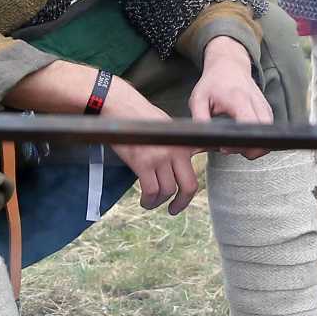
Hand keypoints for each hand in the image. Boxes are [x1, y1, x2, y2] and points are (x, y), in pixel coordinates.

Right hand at [98, 75, 199, 213]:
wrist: (120, 106)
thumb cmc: (140, 116)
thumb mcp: (167, 128)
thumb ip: (178, 144)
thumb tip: (189, 157)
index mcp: (183, 143)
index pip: (196, 170)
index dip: (192, 188)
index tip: (185, 197)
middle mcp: (176, 151)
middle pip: (188, 186)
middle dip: (182, 202)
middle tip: (174, 209)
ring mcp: (160, 157)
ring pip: (167, 191)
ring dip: (159, 202)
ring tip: (151, 202)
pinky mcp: (143, 163)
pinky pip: (151, 190)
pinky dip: (148, 200)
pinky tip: (144, 200)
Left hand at [188, 38, 271, 156]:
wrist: (229, 65)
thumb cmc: (213, 82)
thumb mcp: (198, 98)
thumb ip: (199, 118)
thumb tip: (202, 138)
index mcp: (238, 99)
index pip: (248, 126)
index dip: (240, 142)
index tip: (226, 147)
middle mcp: (255, 102)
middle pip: (264, 135)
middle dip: (249, 149)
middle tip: (230, 148)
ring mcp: (264, 106)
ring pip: (268, 135)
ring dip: (254, 145)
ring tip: (236, 142)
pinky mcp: (267, 109)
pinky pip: (268, 129)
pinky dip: (258, 137)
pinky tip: (243, 136)